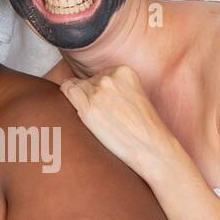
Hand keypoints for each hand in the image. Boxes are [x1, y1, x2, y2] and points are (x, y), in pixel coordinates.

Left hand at [59, 66, 178, 179]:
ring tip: (96, 120)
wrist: (152, 148)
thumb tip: (91, 89)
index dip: (97, 92)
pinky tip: (81, 116)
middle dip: (88, 97)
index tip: (104, 106)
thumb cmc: (144, 129)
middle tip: (102, 116)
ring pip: (74, 87)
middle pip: (85, 81)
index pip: (97, 75)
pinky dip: (69, 103)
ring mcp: (98, 91)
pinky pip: (67, 93)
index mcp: (124, 71)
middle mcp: (109, 76)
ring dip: (80, 103)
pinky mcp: (88, 107)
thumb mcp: (135, 96)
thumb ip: (116, 88)